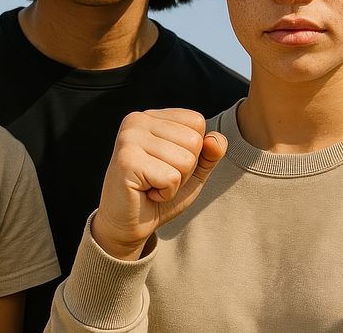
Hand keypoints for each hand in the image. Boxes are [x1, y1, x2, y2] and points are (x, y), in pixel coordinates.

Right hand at [91, 109, 226, 260]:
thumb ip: (210, 153)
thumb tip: (216, 140)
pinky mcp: (127, 161)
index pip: (196, 122)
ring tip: (151, 185)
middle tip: (158, 178)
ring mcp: (129, 139)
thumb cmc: (158, 193)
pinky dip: (165, 193)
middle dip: (185, 170)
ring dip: (174, 183)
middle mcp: (137, 120)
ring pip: (185, 160)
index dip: (193, 151)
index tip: (167, 165)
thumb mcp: (193, 171)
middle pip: (193, 141)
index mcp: (151, 117)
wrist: (127, 225)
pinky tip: (145, 193)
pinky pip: (171, 177)